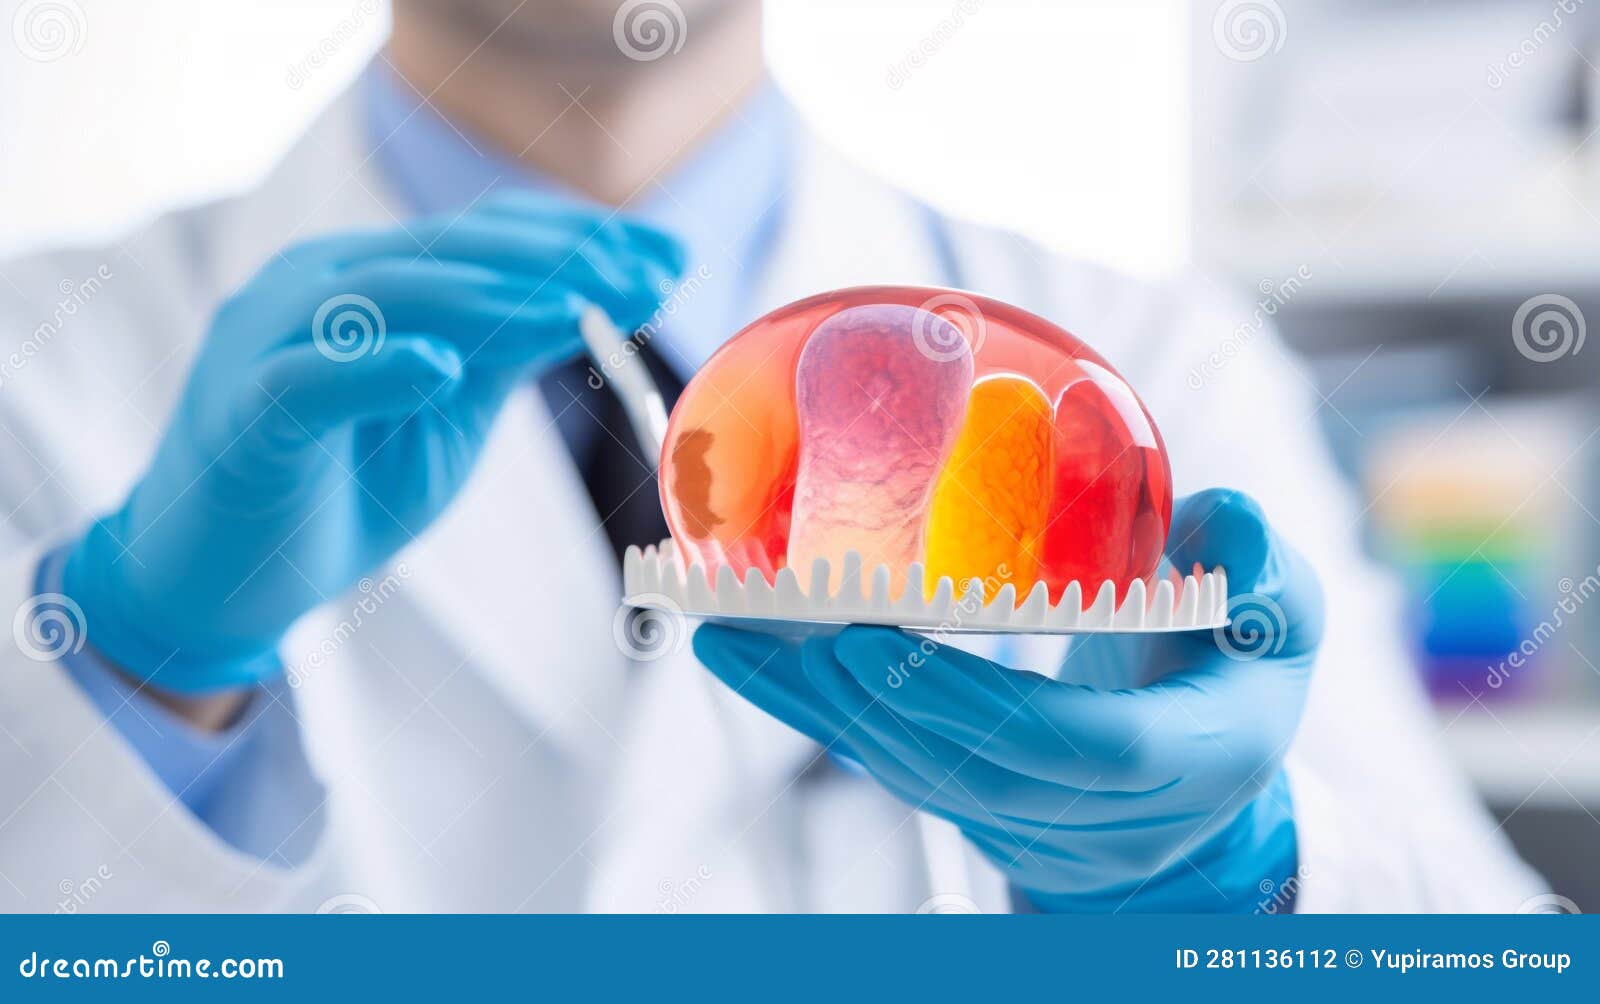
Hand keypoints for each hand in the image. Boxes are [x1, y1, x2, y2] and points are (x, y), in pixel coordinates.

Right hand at [65, 191, 683, 691]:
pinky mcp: (245, 410)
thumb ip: (504, 353)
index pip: (485, 237)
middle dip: (562, 261)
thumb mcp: (447, 412)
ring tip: (583, 307)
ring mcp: (271, 338)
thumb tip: (593, 304)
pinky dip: (377, 367)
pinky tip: (445, 368)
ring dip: (494, 300)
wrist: (223, 577)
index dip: (580, 240)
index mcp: (368, 278)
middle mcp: (316, 284)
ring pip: (388, 295)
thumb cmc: (341, 486)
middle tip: (651, 279)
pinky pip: (311, 378)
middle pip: (449, 252)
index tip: (671, 260)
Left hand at [693, 489, 1322, 911]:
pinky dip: (809, 709)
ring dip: (823, 705)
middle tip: (802, 626)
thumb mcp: (1276, 617)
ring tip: (740, 626)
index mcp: (1193, 760)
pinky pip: (888, 765)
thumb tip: (1228, 516)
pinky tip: (738, 652)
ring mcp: (1036, 825)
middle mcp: (1107, 813)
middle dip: (880, 703)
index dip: (980, 705)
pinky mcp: (976, 813)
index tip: (884, 640)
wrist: (1207, 781)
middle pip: (975, 772)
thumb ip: (1258, 572)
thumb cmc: (1237, 673)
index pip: (1082, 752)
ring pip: (916, 776)